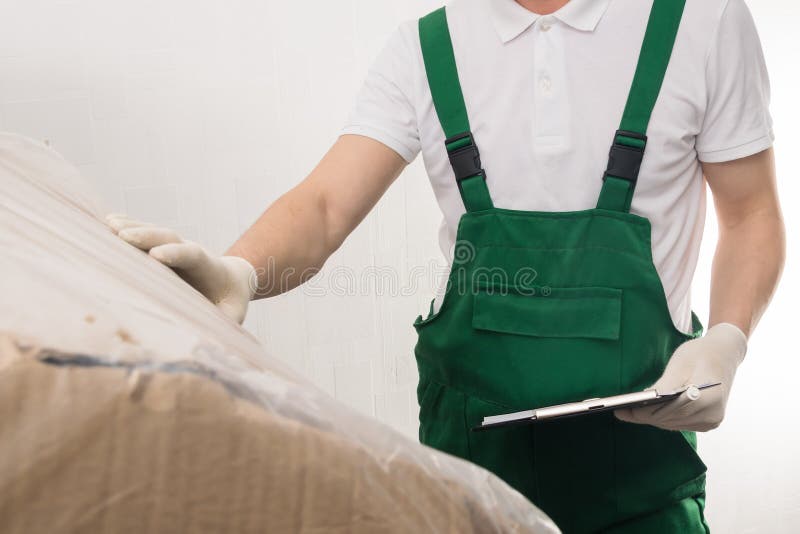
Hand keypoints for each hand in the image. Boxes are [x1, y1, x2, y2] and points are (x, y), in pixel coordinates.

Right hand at [106, 214, 255, 323]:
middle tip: (123, 236)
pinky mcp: (162, 247)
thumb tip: (212, 343)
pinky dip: (128, 227)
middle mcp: (190, 251)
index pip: (192, 254)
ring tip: (109, 225)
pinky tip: (107, 222)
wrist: (231, 281)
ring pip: (154, 233)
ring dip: (133, 228)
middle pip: (169, 237)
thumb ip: (225, 324)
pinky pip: (145, 234)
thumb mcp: (232, 315)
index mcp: (209, 267)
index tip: (157, 256)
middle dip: (148, 236)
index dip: (175, 253)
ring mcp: (174, 247)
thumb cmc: (230, 303)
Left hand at [614, 323, 747, 431]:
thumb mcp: (679, 364)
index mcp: (708, 398)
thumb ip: (664, 386)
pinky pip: (679, 423)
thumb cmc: (700, 353)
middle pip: (670, 420)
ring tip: (629, 413)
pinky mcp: (708, 422)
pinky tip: (646, 413)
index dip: (644, 412)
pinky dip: (662, 418)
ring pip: (672, 424)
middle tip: (620, 412)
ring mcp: (711, 421)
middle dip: (643, 416)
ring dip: (651, 419)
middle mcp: (712, 414)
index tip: (623, 410)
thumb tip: (645, 401)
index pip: (669, 411)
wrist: (724, 353)